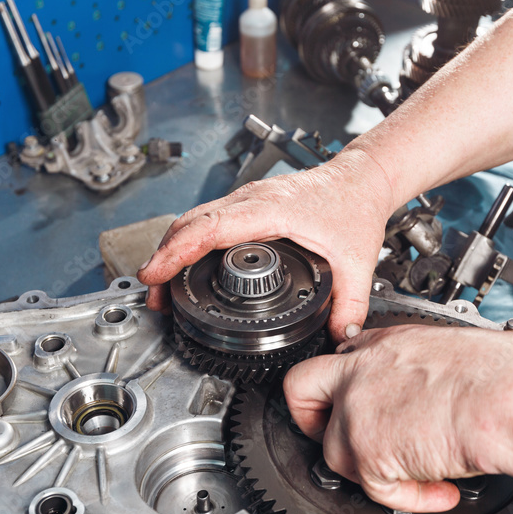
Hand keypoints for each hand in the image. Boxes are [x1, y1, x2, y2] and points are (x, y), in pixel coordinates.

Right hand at [137, 148, 395, 341]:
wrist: (361, 178)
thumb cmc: (354, 205)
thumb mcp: (357, 262)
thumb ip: (351, 304)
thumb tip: (341, 335)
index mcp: (272, 210)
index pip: (211, 228)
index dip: (178, 251)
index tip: (156, 274)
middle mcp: (252, 200)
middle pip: (192, 222)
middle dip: (165, 256)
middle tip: (152, 293)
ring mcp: (247, 199)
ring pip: (195, 218)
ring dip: (172, 247)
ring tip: (160, 283)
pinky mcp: (247, 203)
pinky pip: (207, 218)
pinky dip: (188, 239)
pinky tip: (184, 261)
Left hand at [283, 324, 512, 511]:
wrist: (504, 397)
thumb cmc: (496, 375)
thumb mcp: (445, 351)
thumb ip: (414, 368)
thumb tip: (419, 392)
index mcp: (381, 345)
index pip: (341, 360)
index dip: (345, 385)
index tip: (355, 400)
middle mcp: (360, 374)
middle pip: (302, 390)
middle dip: (310, 417)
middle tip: (330, 434)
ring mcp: (357, 413)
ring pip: (336, 453)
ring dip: (373, 471)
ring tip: (416, 471)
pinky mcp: (368, 453)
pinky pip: (376, 490)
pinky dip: (411, 497)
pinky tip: (440, 489)